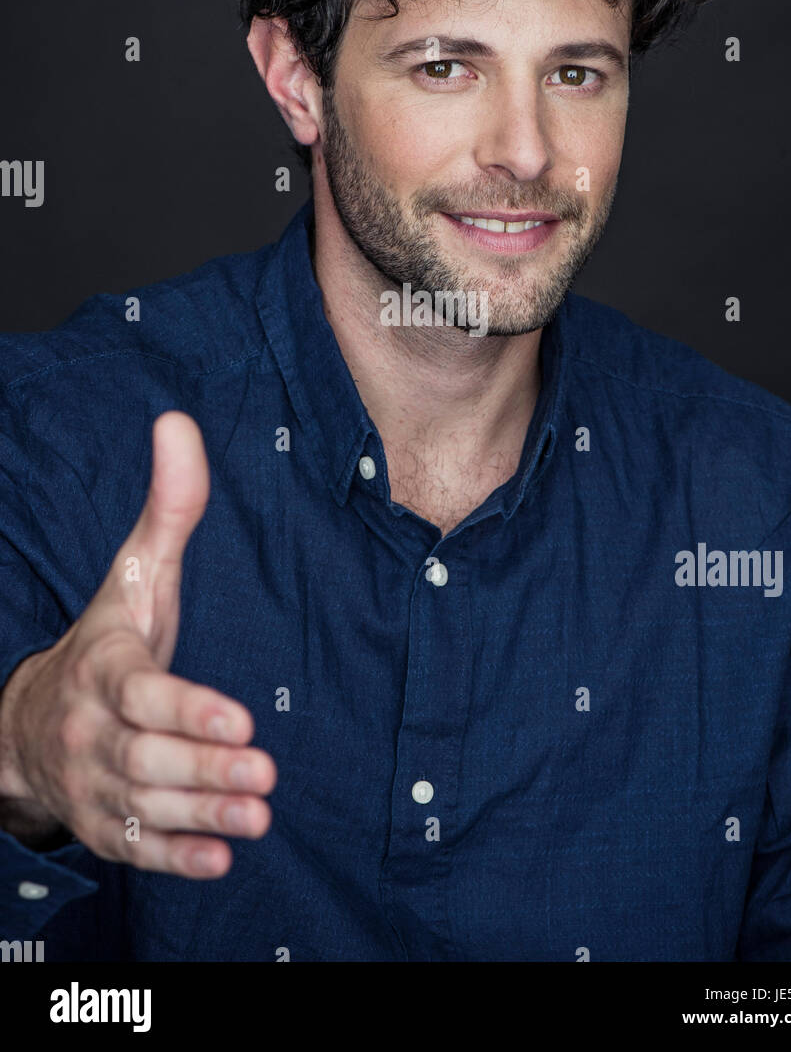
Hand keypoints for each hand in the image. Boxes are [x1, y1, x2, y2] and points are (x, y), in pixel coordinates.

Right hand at [0, 411, 275, 876]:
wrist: (34, 718)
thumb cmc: (108, 639)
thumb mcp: (135, 575)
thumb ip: (168, 509)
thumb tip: (178, 421)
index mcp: (104, 668)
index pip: (143, 693)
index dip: (188, 708)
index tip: (239, 717)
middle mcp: (93, 730)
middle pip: (149, 755)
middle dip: (206, 766)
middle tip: (265, 773)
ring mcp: (94, 782)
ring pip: (146, 805)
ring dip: (203, 813)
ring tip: (260, 815)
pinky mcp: (103, 824)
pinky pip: (136, 848)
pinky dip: (176, 857)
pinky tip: (222, 860)